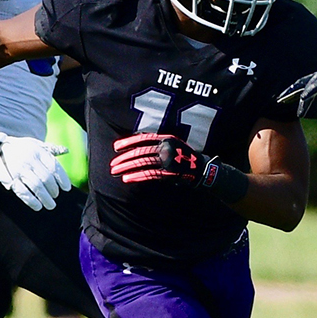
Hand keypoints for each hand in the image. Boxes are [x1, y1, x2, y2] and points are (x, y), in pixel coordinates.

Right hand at [0, 126, 69, 210]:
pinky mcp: (10, 179)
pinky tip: (37, 206)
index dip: (62, 179)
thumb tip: (65, 150)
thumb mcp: (34, 144)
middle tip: (56, 196)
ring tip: (50, 205)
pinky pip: (23, 192)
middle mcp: (30, 160)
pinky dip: (32, 201)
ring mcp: (19, 170)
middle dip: (54, 190)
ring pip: (37, 187)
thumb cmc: (17, 147)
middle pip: (47, 179)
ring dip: (45, 198)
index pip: (55, 167)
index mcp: (38, 151)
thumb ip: (50, 149)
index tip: (66, 188)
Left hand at [107, 132, 226, 187]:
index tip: (116, 147)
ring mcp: (168, 161)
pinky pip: (149, 174)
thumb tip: (138, 145)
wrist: (203, 170)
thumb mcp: (173, 145)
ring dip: (126, 168)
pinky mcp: (169, 173)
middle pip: (140, 152)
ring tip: (115, 172)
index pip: (143, 138)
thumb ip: (159, 143)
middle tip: (112, 164)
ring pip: (142, 163)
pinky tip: (127, 179)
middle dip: (124, 158)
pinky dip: (136, 177)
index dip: (128, 142)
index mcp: (167, 138)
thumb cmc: (186, 157)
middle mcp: (167, 148)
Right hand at [276, 49, 316, 118]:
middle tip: (282, 102)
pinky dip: (297, 89)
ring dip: (292, 91)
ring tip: (280, 100)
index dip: (310, 91)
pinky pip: (307, 83)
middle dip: (294, 93)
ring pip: (303, 82)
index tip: (303, 98)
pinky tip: (290, 97)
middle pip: (306, 84)